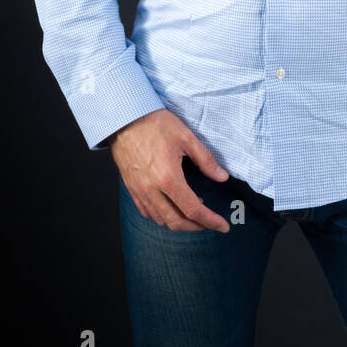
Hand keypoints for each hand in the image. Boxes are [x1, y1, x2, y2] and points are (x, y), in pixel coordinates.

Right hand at [109, 108, 230, 231]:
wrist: (123, 119)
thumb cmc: (154, 124)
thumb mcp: (186, 137)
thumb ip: (206, 160)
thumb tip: (222, 177)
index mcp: (168, 179)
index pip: (193, 210)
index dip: (210, 221)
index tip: (223, 226)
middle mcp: (152, 190)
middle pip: (176, 221)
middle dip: (196, 227)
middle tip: (210, 223)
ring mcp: (139, 191)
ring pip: (160, 219)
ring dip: (179, 222)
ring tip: (193, 211)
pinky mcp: (131, 188)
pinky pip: (146, 211)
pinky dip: (161, 216)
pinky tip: (170, 207)